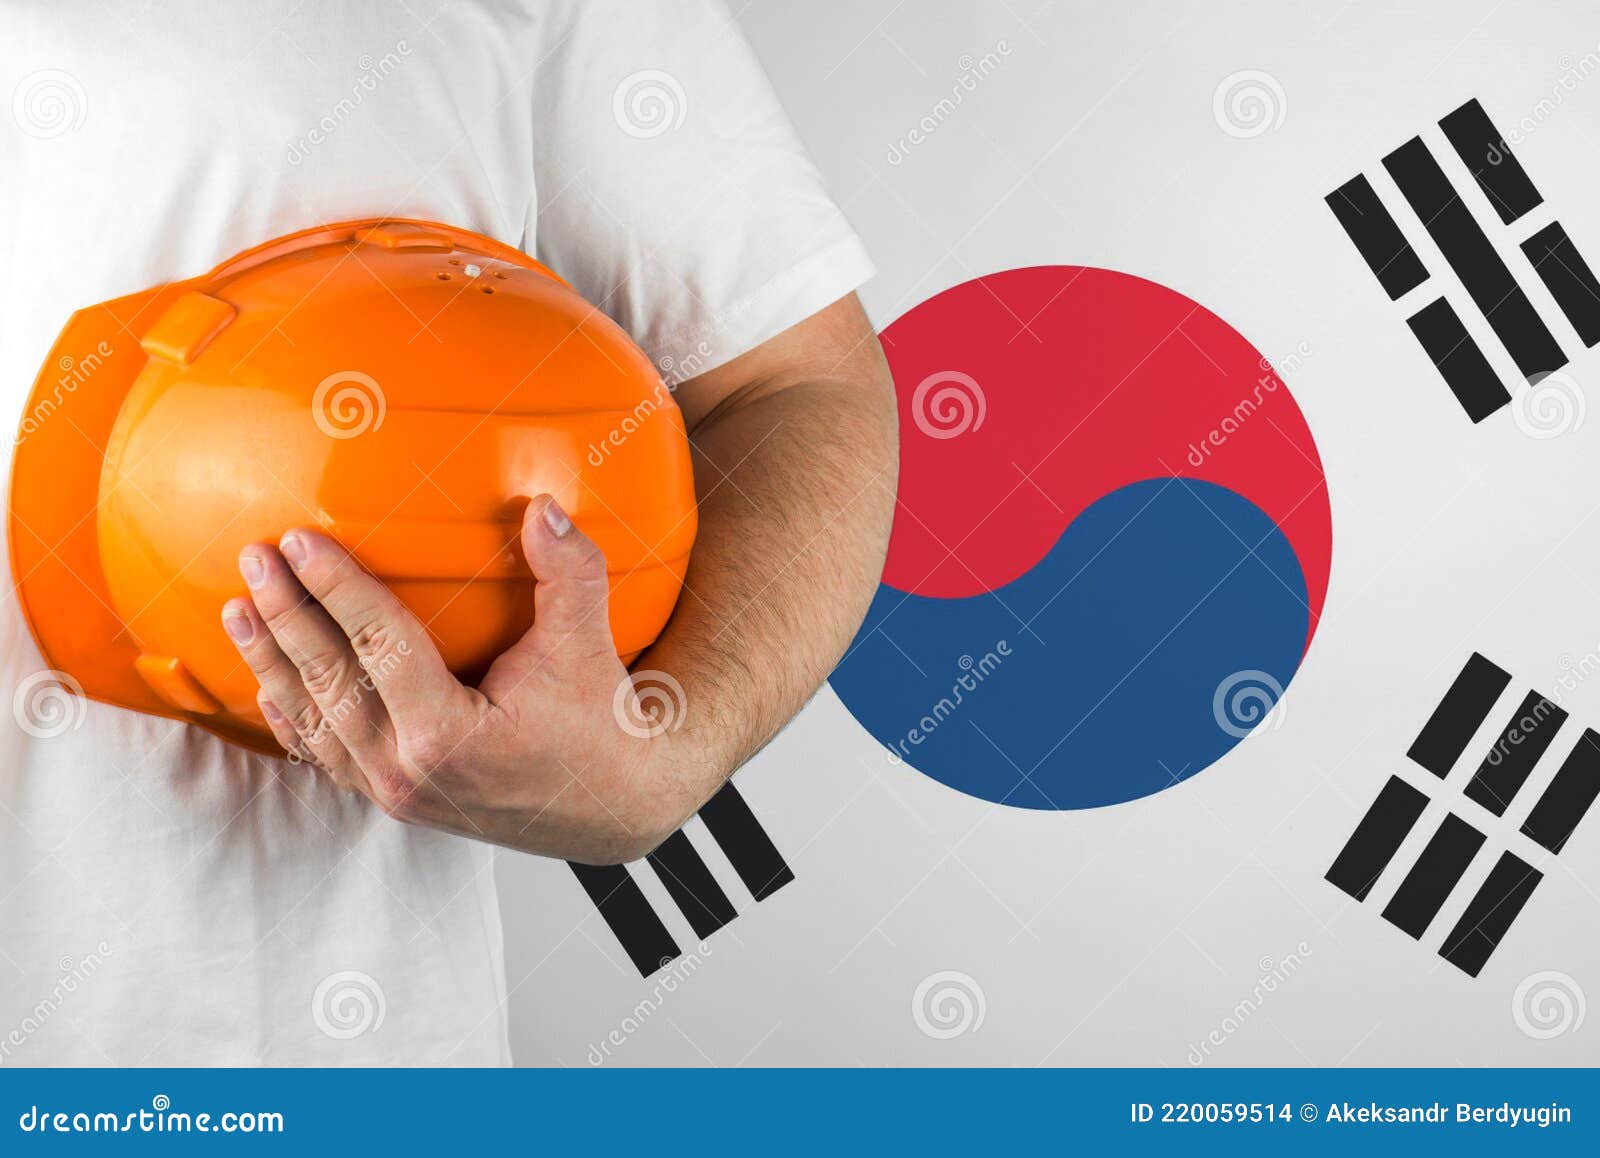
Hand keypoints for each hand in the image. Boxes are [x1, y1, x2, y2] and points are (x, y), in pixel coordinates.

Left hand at [221, 495, 687, 863]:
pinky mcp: (397, 800)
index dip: (335, 587)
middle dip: (286, 615)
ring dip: (272, 663)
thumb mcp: (589, 643)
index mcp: (447, 734)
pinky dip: (292, 716)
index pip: (376, 645)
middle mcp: (407, 771)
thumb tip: (541, 507)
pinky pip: (327, 756)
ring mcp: (396, 792)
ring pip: (315, 721)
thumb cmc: (601, 725)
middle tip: (254, 559)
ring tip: (239, 609)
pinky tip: (269, 682)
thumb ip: (568, 572)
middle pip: (328, 681)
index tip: (300, 540)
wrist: (612, 807)